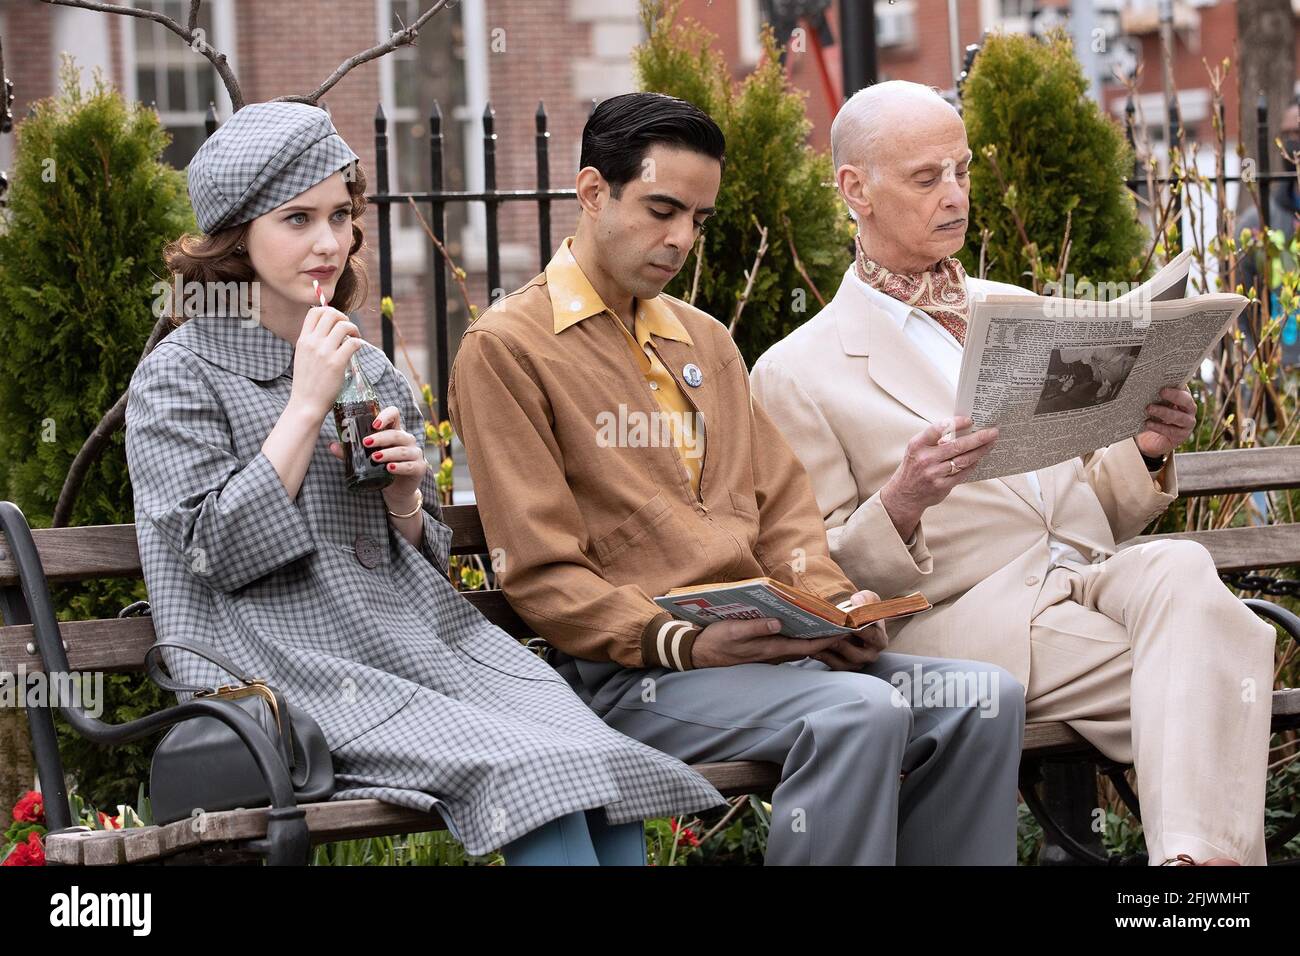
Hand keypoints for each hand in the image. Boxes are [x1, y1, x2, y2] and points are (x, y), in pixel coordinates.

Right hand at [289, 306, 364, 418]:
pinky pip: (353, 343)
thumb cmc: (307, 384)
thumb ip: (313, 344)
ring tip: (356, 339)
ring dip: (354, 330)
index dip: (329, 311)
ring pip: (344, 326)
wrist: (305, 404)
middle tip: (349, 330)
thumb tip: (329, 332)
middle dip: (344, 318)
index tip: (337, 322)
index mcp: (303, 340)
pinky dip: (359, 343)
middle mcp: (312, 343)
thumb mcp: (303, 357)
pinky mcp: (337, 363)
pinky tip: (357, 350)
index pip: (314, 312)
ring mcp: (324, 352)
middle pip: (331, 314)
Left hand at [328, 404, 427, 510]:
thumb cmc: (381, 469)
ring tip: (374, 458)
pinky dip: (399, 466)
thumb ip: (350, 452)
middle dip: (381, 437)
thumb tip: (332, 446)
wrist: (397, 490)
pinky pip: (410, 466)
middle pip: (397, 434)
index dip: (386, 416)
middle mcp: (407, 440)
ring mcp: (415, 454)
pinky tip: (389, 468)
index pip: (395, 414)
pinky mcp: (419, 468)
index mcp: (395, 432)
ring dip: (388, 453)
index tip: (374, 424)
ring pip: (403, 450)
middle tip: (366, 443)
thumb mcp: (366, 459)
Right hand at [690, 617, 855, 667]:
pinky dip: (801, 637)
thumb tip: (778, 623)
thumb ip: (756, 628)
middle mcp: (774, 654)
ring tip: (831, 624)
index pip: (807, 646)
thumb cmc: (715, 641)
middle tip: (845, 625)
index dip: (827, 639)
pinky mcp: (764, 651)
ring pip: (799, 647)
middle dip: (826, 638)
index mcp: (770, 649)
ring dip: (815, 637)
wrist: (698, 654)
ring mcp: (769, 654)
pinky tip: (804, 627)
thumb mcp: (733, 631)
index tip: (844, 630)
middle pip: (807, 647)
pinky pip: (789, 645)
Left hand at [813, 589, 887, 670]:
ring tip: (817, 641)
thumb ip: (866, 599)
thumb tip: (858, 602)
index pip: (871, 636)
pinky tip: (813, 649)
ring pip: (843, 662)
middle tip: (830, 634)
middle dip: (841, 644)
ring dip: (829, 652)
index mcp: (879, 639)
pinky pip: (832, 665)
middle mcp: (870, 654)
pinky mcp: (844, 666)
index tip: (847, 622)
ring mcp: (857, 663)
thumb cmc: (861, 611)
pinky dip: (822, 657)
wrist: (851, 621)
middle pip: (856, 654)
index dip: (860, 629)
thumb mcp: (868, 600)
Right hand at [880, 416, 998, 540]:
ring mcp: (934, 473)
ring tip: (991, 444)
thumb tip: (962, 429)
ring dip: (980, 451)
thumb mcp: (917, 449)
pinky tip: (980, 458)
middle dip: (978, 438)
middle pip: (957, 446)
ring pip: (964, 460)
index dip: (955, 423)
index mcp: (918, 445)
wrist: (904, 494)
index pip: (938, 429)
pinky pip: (963, 473)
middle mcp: (925, 459)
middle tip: (993, 432)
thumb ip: (934, 440)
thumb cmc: (914, 466)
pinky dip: (973, 465)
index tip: (970, 420)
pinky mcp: (942, 486)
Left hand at [1135, 386, 1195, 458]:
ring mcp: (1187, 423)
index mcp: (1184, 397)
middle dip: (1174, 395)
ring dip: (1163, 412)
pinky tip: (1148, 423)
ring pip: (1178, 417)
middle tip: (1161, 392)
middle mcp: (1189, 409)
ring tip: (1149, 408)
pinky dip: (1159, 426)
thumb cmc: (1154, 417)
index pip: (1184, 388)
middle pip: (1186, 401)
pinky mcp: (1181, 436)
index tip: (1167, 378)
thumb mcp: (1154, 404)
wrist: (1151, 440)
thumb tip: (1142, 383)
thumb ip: (1154, 394)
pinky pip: (1171, 431)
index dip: (1177, 383)